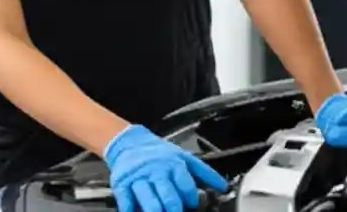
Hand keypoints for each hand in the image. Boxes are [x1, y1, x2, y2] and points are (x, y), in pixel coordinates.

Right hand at [104, 124, 227, 211]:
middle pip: (167, 193)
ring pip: (147, 197)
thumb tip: (224, 187)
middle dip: (173, 206)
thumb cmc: (159, 153)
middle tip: (176, 211)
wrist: (129, 142)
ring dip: (154, 209)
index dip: (190, 196)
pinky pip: (125, 199)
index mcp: (173, 165)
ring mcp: (138, 179)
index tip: (193, 203)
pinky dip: (129, 208)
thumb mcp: (183, 157)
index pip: (185, 183)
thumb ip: (204, 172)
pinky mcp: (122, 184)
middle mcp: (156, 172)